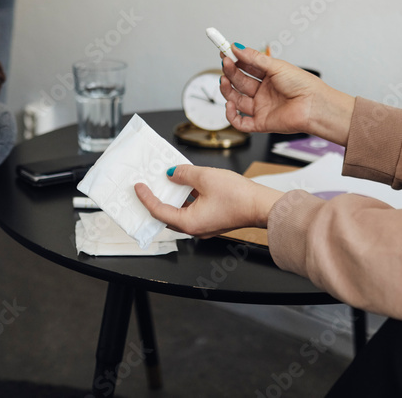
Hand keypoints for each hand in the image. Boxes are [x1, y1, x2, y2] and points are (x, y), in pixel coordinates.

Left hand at [134, 165, 282, 237]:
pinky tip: (187, 183)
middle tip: (148, 185)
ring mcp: (205, 225)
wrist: (262, 205)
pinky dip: (186, 198)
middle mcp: (195, 229)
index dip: (146, 197)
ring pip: (181, 212)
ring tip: (166, 180)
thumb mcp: (205, 177)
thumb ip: (184, 174)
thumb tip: (172, 173)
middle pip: (168, 214)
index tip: (138, 187)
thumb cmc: (239, 197)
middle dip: (157, 199)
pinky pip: (193, 210)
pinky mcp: (213, 220)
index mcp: (189, 223)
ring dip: (173, 197)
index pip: (159, 211)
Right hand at [220, 45, 354, 143]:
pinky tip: (229, 104)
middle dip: (230, 71)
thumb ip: (254, 58)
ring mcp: (261, 107)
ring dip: (227, 90)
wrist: (314, 105)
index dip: (234, 60)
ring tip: (225, 80)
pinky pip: (240, 121)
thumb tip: (236, 48)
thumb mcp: (276, 66)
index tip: (224, 51)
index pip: (246, 67)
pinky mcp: (260, 122)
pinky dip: (231, 114)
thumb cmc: (303, 85)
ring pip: (236, 99)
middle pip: (239, 81)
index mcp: (269, 77)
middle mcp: (264, 92)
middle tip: (225, 62)